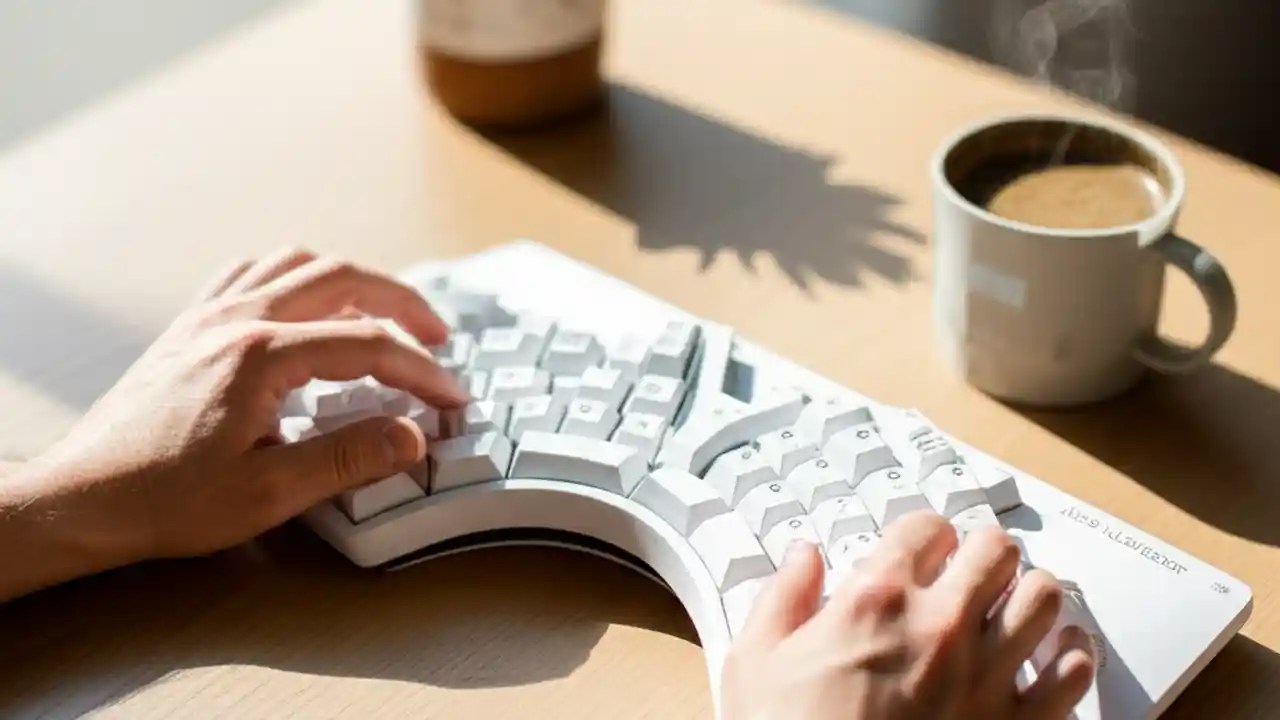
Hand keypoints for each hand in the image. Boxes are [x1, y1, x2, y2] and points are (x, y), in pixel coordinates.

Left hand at [0, 249, 467, 599]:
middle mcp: (236, 318)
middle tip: (438, 338)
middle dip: (402, 305)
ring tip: (387, 312)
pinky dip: (299, 275)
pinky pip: (255, 271)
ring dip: (356, 281)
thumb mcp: (266, 493)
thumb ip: (347, 460)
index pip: (367, 345)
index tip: (451, 398)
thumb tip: (411, 437)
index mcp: (259, 355)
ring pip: (301, 264)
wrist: (84, 497)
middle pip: (344, 280)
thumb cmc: (164, 498)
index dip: (421, 371)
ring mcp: (210, 315)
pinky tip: (310, 300)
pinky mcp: (193, 325)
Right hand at [721, 511, 1095, 719]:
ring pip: (1044, 598)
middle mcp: (940, 628)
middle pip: (996, 550)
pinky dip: (1070, 656)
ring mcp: (986, 676)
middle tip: (974, 567)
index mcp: (876, 602)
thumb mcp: (756, 662)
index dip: (925, 533)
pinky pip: (1073, 672)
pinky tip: (1054, 655)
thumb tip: (802, 556)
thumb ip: (783, 597)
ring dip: (1030, 593)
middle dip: (984, 552)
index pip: (926, 527)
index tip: (922, 548)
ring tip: (1015, 603)